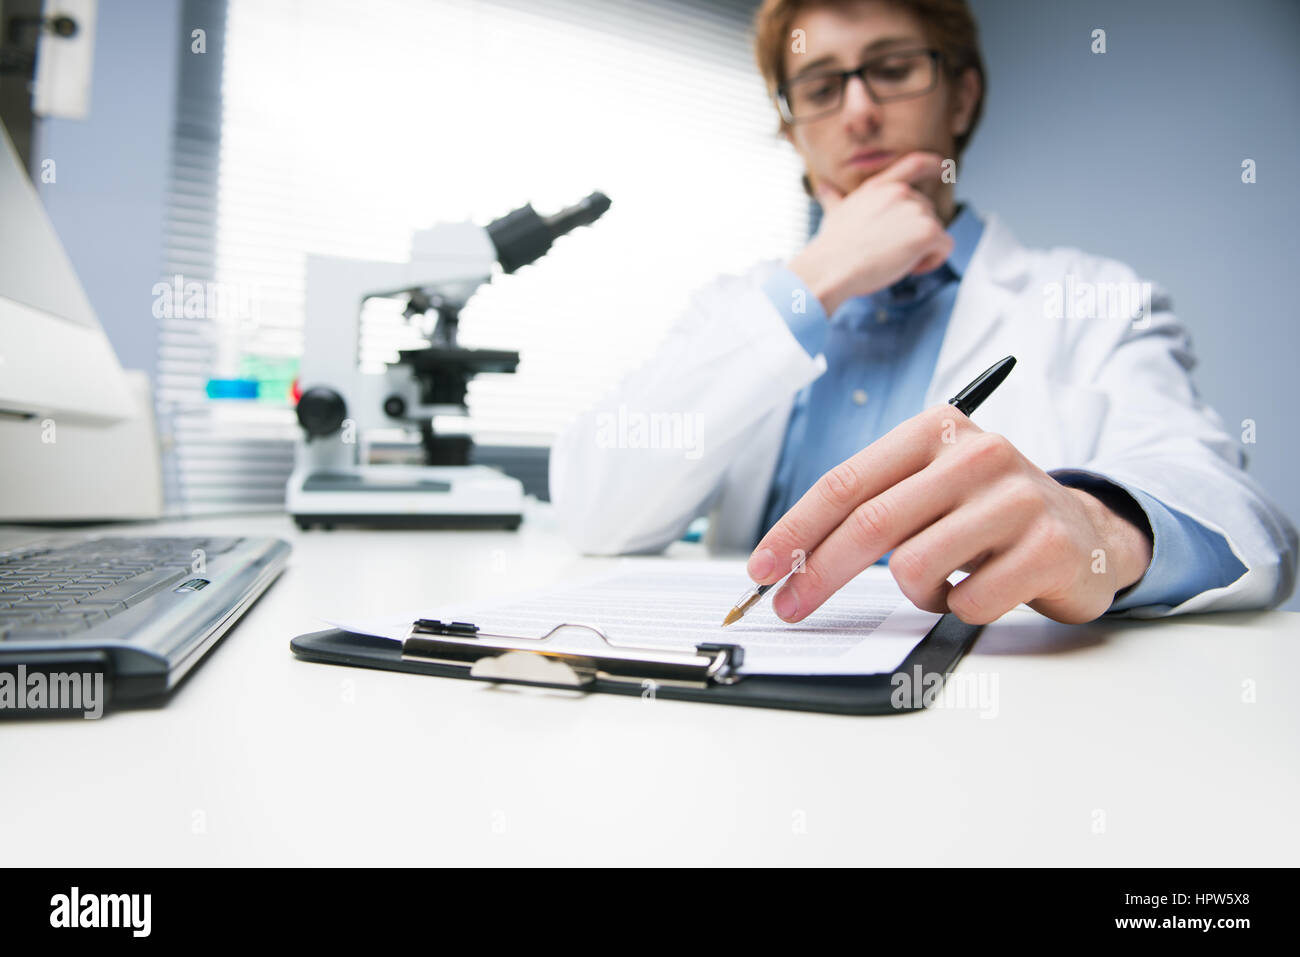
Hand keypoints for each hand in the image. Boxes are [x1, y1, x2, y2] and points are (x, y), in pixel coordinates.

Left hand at [747, 405, 1154, 625]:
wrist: (1087, 532)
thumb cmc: (986, 514)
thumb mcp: (929, 487)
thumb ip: (870, 506)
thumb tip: (787, 560)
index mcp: (937, 429)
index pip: (846, 482)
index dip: (795, 530)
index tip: (761, 569)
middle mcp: (978, 453)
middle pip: (870, 524)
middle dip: (818, 574)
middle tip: (789, 608)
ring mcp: (1017, 498)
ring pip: (914, 569)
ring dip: (916, 592)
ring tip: (945, 579)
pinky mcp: (1049, 547)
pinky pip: (967, 603)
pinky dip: (961, 608)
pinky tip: (986, 587)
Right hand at [788, 151, 952, 315]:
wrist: (832, 266)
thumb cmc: (832, 247)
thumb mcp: (834, 213)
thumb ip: (834, 198)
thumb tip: (822, 188)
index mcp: (879, 187)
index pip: (914, 164)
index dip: (933, 165)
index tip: (944, 168)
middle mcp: (900, 193)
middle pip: (927, 212)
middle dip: (914, 234)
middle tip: (891, 252)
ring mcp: (916, 211)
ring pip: (936, 232)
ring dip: (921, 250)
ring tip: (896, 261)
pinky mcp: (927, 231)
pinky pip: (945, 247)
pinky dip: (933, 261)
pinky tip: (911, 268)